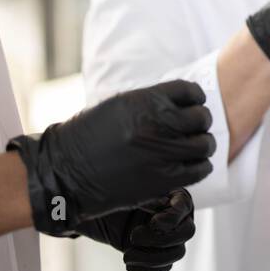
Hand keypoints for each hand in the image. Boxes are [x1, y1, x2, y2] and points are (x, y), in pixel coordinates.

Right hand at [8, 80, 214, 234]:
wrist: (65, 172)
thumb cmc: (88, 136)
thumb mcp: (117, 106)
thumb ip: (150, 102)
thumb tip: (180, 102)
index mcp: (144, 101)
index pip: (190, 91)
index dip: (195, 98)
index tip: (193, 104)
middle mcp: (156, 124)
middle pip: (201, 117)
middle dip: (201, 121)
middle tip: (195, 128)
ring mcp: (162, 153)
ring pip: (204, 144)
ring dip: (203, 144)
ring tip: (195, 147)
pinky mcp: (163, 180)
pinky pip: (199, 170)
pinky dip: (200, 166)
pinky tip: (192, 165)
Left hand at [75, 189, 195, 270]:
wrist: (99, 212)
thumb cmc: (116, 193)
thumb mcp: (130, 191)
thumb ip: (147, 196)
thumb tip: (163, 202)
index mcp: (175, 196)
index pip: (184, 208)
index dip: (171, 219)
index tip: (153, 223)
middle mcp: (178, 217)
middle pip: (187, 233)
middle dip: (161, 239)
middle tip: (134, 235)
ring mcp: (170, 238)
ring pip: (177, 254)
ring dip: (152, 258)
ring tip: (126, 255)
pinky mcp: (158, 255)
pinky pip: (164, 268)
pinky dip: (147, 270)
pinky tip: (129, 264)